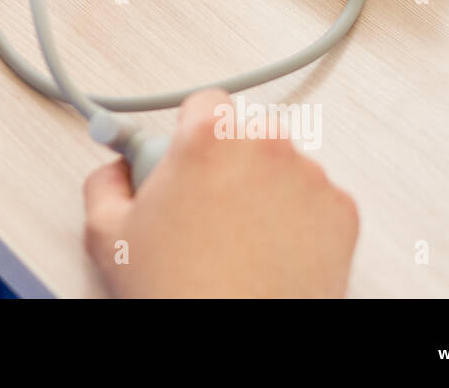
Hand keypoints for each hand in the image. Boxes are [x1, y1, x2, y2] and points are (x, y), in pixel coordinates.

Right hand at [83, 89, 358, 297]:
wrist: (235, 346)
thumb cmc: (181, 293)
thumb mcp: (107, 234)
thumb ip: (105, 182)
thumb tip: (116, 171)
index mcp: (210, 138)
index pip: (204, 102)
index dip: (189, 130)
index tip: (185, 154)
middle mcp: (266, 146)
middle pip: (245, 133)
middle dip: (227, 162)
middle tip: (204, 207)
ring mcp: (311, 179)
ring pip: (282, 165)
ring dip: (263, 189)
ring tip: (238, 239)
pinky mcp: (342, 214)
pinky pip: (315, 200)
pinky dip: (297, 219)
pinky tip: (269, 251)